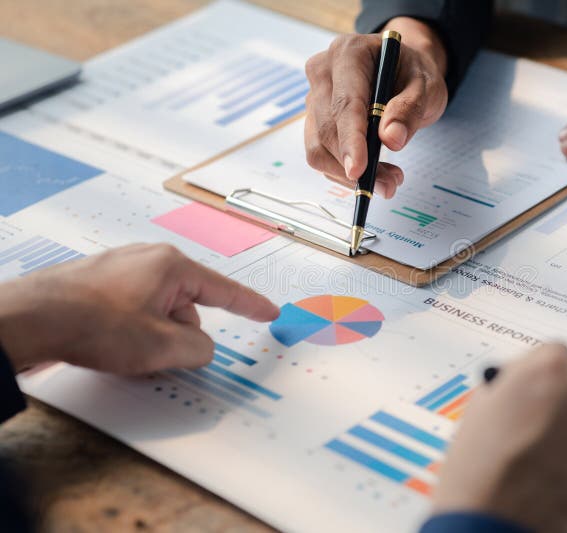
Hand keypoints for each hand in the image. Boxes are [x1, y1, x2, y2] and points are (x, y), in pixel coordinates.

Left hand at [0, 244, 279, 374]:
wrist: (32, 319)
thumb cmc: (94, 324)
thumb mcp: (161, 347)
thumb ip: (198, 350)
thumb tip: (201, 348)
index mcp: (172, 266)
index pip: (223, 289)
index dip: (250, 305)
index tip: (269, 311)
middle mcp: (148, 259)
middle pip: (186, 305)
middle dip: (180, 334)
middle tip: (158, 354)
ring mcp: (120, 268)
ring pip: (157, 309)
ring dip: (152, 334)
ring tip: (124, 350)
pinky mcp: (98, 281)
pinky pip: (132, 308)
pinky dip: (130, 329)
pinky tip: (110, 343)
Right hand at [304, 17, 448, 197]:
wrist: (401, 71)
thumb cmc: (411, 73)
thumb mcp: (425, 85)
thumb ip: (409, 108)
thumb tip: (391, 139)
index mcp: (349, 53)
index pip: (345, 103)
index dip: (351, 140)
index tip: (358, 170)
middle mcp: (323, 73)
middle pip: (327, 129)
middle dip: (355, 164)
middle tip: (390, 184)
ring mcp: (314, 98)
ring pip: (318, 148)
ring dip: (349, 175)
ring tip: (388, 180)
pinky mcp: (315, 121)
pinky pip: (322, 155)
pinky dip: (345, 173)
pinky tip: (374, 173)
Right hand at [434, 344, 566, 532]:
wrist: (494, 529)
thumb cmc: (478, 472)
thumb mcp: (480, 410)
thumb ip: (512, 385)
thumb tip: (526, 382)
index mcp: (549, 372)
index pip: (558, 351)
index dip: (543, 369)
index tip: (536, 383)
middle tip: (549, 413)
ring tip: (562, 442)